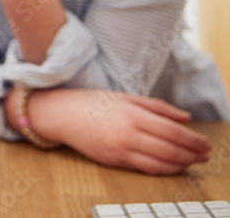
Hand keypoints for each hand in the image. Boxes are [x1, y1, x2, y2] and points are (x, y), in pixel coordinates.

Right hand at [32, 89, 210, 174]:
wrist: (63, 114)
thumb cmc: (94, 103)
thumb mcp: (127, 97)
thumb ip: (158, 107)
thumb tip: (186, 118)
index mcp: (132, 115)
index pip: (172, 131)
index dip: (193, 140)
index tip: (206, 144)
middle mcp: (128, 134)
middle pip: (169, 149)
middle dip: (192, 154)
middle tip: (205, 155)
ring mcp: (120, 150)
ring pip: (159, 163)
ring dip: (181, 164)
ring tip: (193, 162)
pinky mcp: (114, 161)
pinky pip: (145, 168)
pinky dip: (163, 169)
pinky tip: (172, 166)